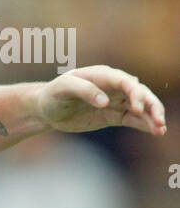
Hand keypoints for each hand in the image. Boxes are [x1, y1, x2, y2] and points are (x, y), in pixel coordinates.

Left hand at [37, 66, 165, 136]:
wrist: (46, 109)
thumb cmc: (53, 94)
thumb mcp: (63, 89)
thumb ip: (84, 91)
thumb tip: (104, 102)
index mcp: (103, 75)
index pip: (125, 82)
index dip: (135, 93)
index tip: (138, 108)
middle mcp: (113, 86)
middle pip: (139, 93)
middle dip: (151, 106)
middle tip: (159, 121)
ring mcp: (115, 101)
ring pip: (140, 107)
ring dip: (152, 117)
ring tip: (161, 130)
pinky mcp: (113, 116)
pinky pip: (133, 120)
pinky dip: (144, 125)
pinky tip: (156, 132)